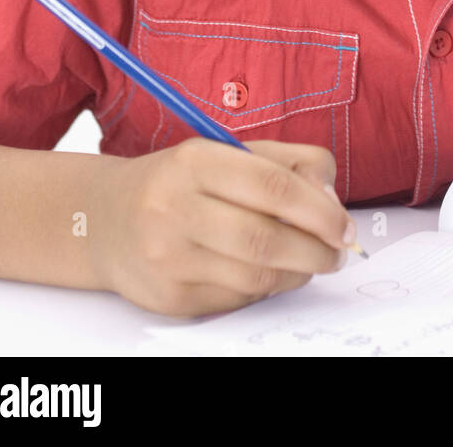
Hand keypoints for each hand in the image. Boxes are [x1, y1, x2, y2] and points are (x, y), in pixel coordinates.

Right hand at [92, 138, 353, 316]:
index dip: (319, 210)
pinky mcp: (169, 299)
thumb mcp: (229, 154)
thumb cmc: (183, 182)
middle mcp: (174, 208)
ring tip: (307, 262)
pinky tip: (266, 272)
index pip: (273, 186)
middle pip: (266, 238)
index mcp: (195, 161)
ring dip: (296, 273)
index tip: (344, 226)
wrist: (107, 220)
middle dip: (316, 250)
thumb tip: (331, 201)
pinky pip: (236, 299)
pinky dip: (264, 289)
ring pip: (255, 277)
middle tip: (337, 253)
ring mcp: (168, 258)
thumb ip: (289, 163)